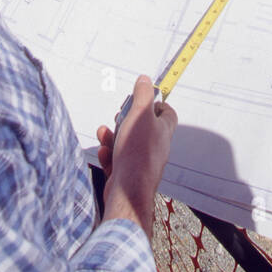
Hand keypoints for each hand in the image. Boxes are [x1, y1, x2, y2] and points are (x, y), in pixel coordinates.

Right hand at [97, 75, 176, 237]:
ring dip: (113, 137)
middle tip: (118, 117)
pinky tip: (103, 153)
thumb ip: (143, 95)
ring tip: (104, 134)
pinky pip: (116, 161)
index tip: (143, 98)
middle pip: (142, 128)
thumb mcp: (140, 114)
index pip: (167, 114)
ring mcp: (142, 164)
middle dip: (126, 120)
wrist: (127, 191)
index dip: (156, 104)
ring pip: (126, 144)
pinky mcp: (127, 176)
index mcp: (163, 132)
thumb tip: (145, 79)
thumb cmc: (137, 152)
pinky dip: (108, 155)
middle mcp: (155, 148)